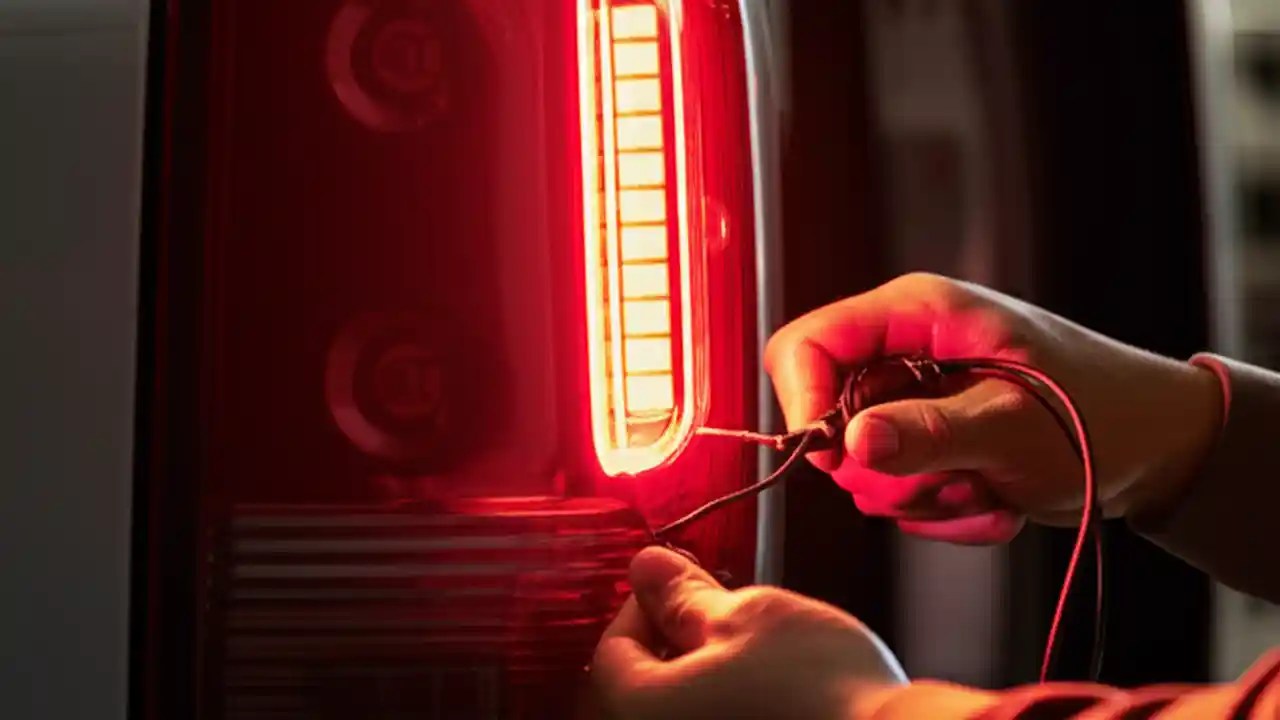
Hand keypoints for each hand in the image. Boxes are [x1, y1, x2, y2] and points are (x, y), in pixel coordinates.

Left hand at [592, 546, 906, 719]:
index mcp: (641, 711)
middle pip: (641, 690)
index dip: (642, 605)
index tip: (678, 582)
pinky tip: (767, 689)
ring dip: (700, 675)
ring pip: (680, 711)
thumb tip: (648, 569)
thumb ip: (684, 595)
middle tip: (713, 610)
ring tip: (749, 649)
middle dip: (671, 643)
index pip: (612, 652)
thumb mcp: (748, 615)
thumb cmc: (820, 687)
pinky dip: (727, 706)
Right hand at [764, 272, 1222, 542]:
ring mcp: (913, 399)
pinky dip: (940, 511)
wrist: (1156, 449)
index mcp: (915, 313)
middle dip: (882, 468)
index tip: (833, 457)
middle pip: (829, 416)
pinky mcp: (926, 441)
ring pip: (862, 465)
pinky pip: (894, 491)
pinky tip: (992, 500)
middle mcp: (903, 350)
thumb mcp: (1013, 425)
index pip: (807, 344)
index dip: (803, 401)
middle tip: (945, 480)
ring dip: (920, 497)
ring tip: (984, 490)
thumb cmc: (1102, 413)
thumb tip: (851, 443)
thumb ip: (929, 432)